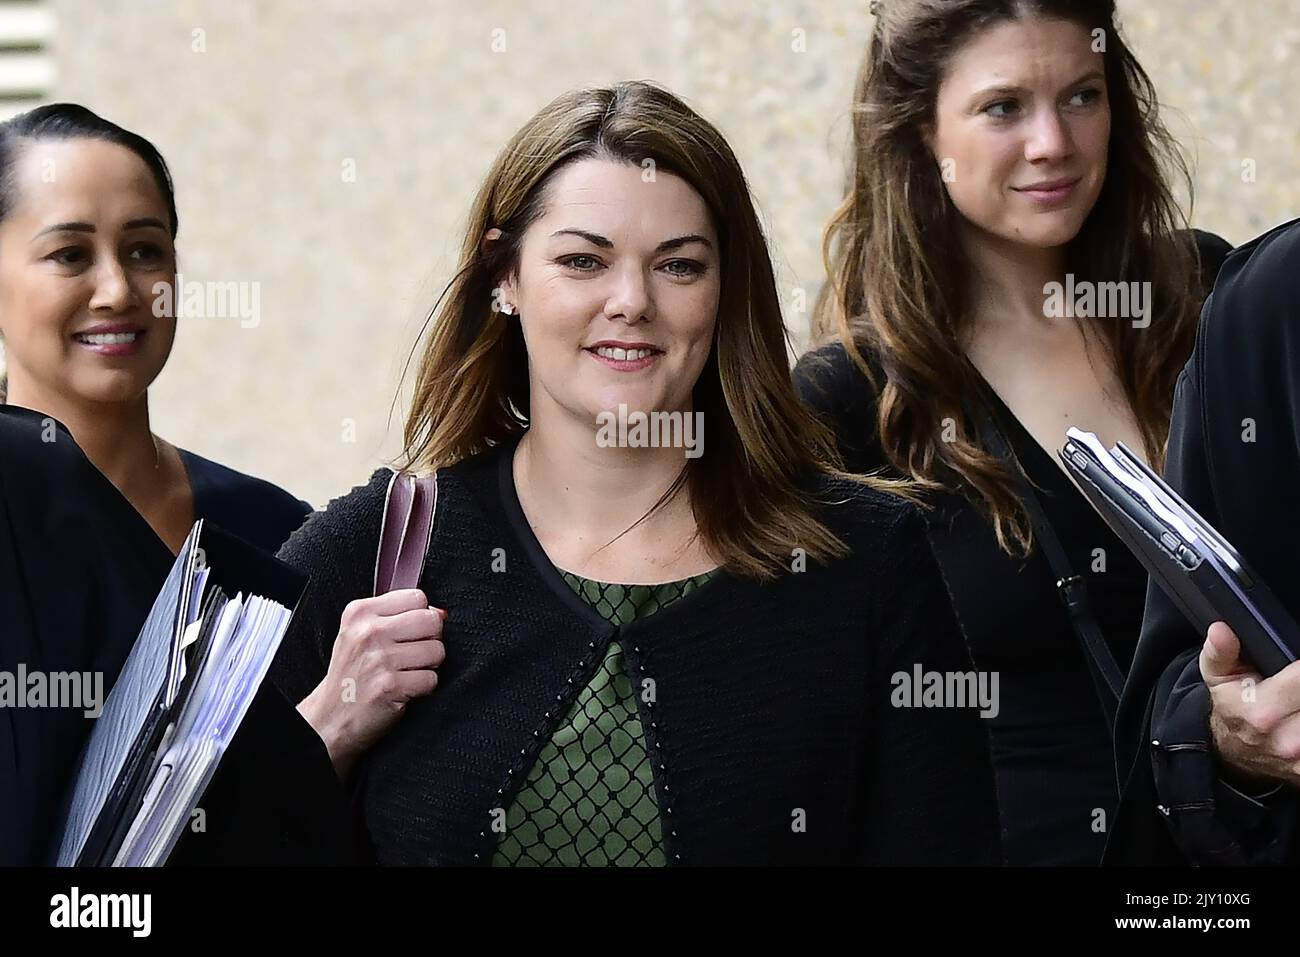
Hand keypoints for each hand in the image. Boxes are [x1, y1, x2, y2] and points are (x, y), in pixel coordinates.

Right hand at [298, 588, 445, 778]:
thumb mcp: (361, 634)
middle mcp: (368, 632)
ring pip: (437, 651)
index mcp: (360, 612)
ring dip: (428, 667)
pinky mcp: (390, 686)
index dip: (421, 617)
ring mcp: (379, 659)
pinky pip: (432, 679)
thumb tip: (441, 612)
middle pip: (432, 621)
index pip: (417, 597)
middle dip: (430, 640)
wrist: (329, 719)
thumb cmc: (350, 676)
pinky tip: (404, 690)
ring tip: (406, 673)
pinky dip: (423, 688)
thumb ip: (398, 616)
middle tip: (411, 656)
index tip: (408, 634)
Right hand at [1201, 621, 1299, 788]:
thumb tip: (1220, 631)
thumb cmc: (1232, 707)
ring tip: (1295, 699)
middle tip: (1294, 684)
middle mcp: (1288, 738)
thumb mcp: (1217, 676)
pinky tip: (1297, 713)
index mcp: (1263, 712)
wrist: (1235, 753)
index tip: (1294, 667)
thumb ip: (1220, 652)